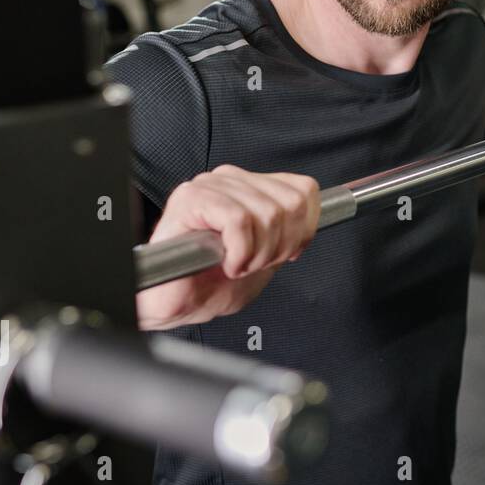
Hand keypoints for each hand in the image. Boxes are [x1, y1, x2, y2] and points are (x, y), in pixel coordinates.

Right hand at [135, 164, 320, 330]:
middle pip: (292, 204)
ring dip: (258, 253)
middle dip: (281, 245)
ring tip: (237, 264)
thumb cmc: (209, 282)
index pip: (304, 190)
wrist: (172, 304)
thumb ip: (290, 231)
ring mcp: (209, 186)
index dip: (303, 229)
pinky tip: (226, 262)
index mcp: (249, 187)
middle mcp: (230, 181)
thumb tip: (312, 219)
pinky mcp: (191, 199)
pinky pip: (239, 220)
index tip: (286, 252)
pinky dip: (240, 251)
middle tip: (255, 262)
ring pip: (268, 213)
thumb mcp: (267, 255)